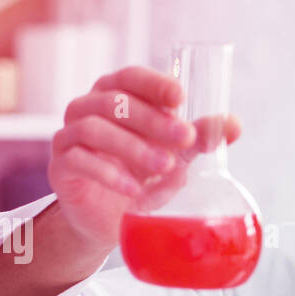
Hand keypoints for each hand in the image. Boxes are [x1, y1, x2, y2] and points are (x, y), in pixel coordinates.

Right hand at [48, 66, 241, 250]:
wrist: (106, 217)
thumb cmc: (140, 173)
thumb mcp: (174, 154)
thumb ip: (197, 137)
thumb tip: (233, 125)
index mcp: (115, 96)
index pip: (130, 77)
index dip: (154, 84)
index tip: (181, 98)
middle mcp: (87, 108)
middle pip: (115, 102)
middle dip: (153, 120)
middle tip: (185, 139)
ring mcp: (69, 135)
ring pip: (95, 129)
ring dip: (133, 147)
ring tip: (164, 167)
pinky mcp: (60, 166)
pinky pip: (79, 161)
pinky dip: (109, 174)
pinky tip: (133, 189)